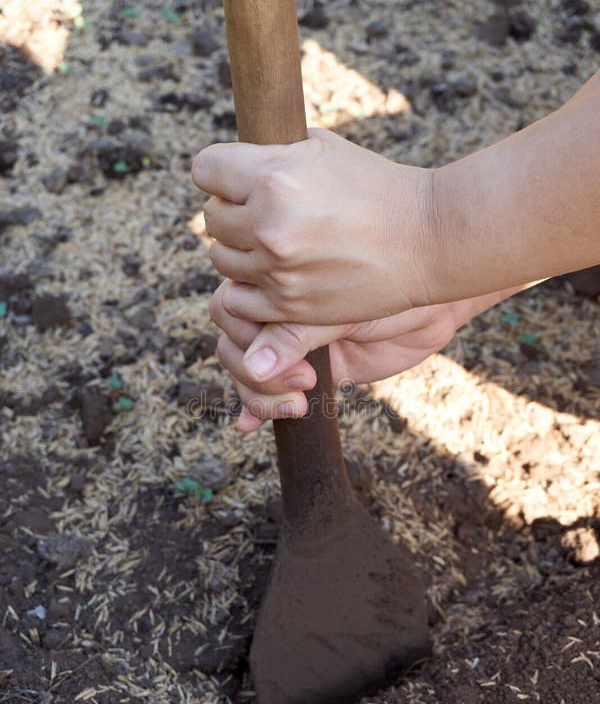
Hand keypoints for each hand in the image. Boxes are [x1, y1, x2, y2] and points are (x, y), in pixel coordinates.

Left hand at [193, 129, 434, 325]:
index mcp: (273, 176)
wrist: (426, 238)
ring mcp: (277, 269)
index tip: (238, 177)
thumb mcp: (322, 147)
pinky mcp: (288, 305)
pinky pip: (238, 298)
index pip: (204, 169)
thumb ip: (270, 154)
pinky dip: (251, 286)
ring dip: (241, 249)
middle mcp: (268, 224)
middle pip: (211, 216)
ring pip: (220, 258)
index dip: (221, 171)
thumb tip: (229, 164)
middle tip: (267, 211)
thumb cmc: (376, 186)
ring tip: (277, 241)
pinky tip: (278, 272)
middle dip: (233, 210)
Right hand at [209, 281, 462, 431]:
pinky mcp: (310, 374)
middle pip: (231, 345)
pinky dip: (256, 408)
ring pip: (247, 372)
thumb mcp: (340, 306)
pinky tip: (249, 424)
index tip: (281, 354)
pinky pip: (271, 391)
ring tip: (296, 406)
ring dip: (260, 396)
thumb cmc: (392, 284)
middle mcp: (278, 310)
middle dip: (253, 374)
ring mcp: (291, 345)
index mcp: (277, 279)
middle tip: (303, 383)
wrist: (435, 303)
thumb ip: (296, 334)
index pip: (230, 307)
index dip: (243, 337)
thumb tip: (253, 365)